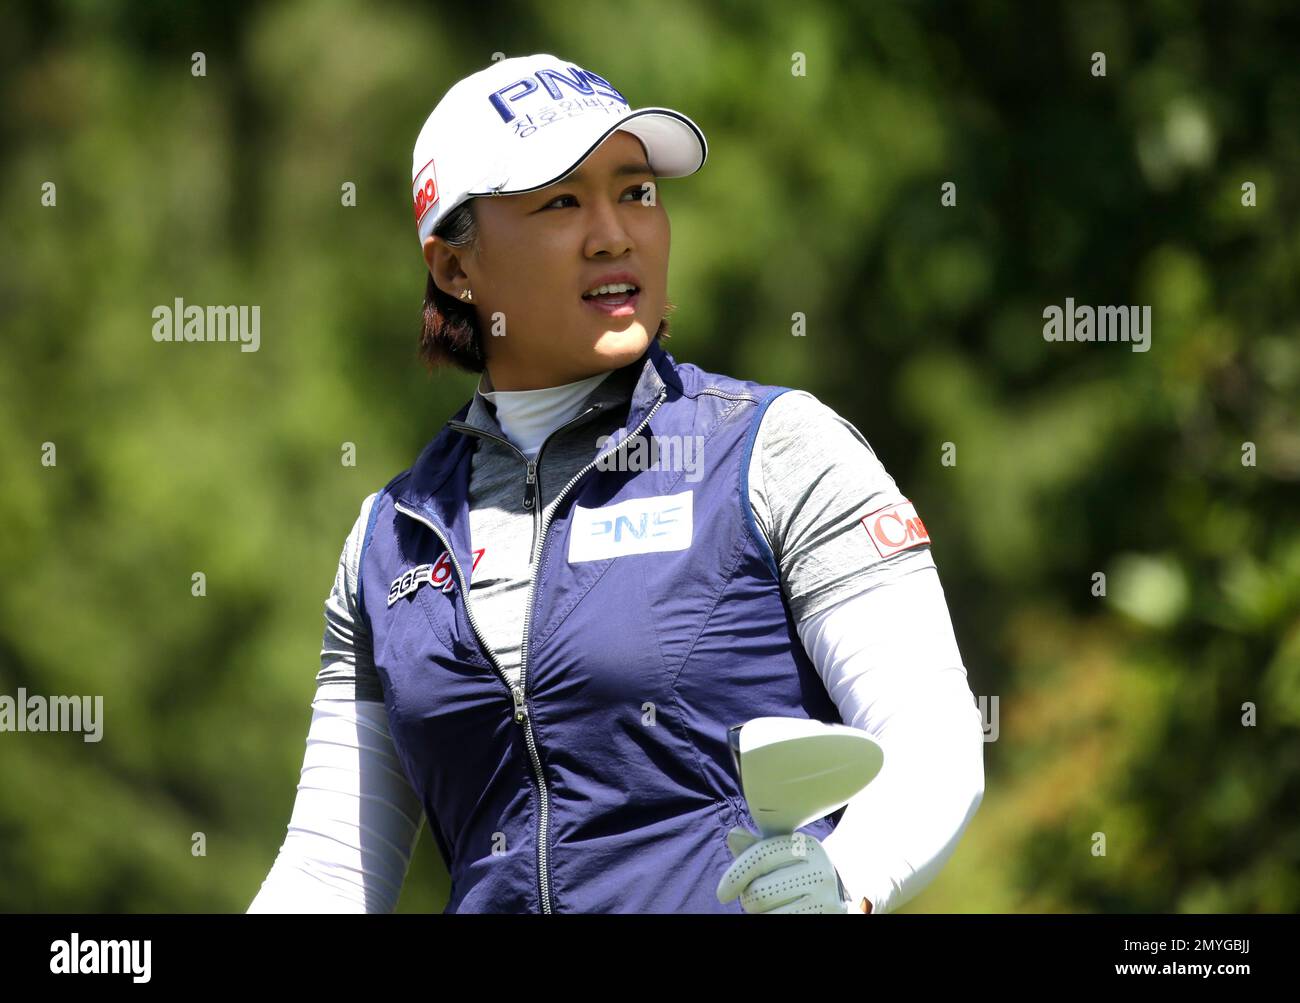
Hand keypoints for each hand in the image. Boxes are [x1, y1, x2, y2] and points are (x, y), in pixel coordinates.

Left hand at [715, 826, 853, 913]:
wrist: (836, 899)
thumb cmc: (798, 875)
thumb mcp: (780, 857)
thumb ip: (756, 848)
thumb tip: (733, 836)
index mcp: (806, 846)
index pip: (759, 856)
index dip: (735, 875)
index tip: (723, 893)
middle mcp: (820, 869)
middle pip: (758, 891)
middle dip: (749, 899)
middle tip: (758, 898)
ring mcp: (825, 897)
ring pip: (765, 913)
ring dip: (759, 914)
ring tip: (772, 906)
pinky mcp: (824, 915)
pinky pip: (777, 922)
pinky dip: (769, 920)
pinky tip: (780, 913)